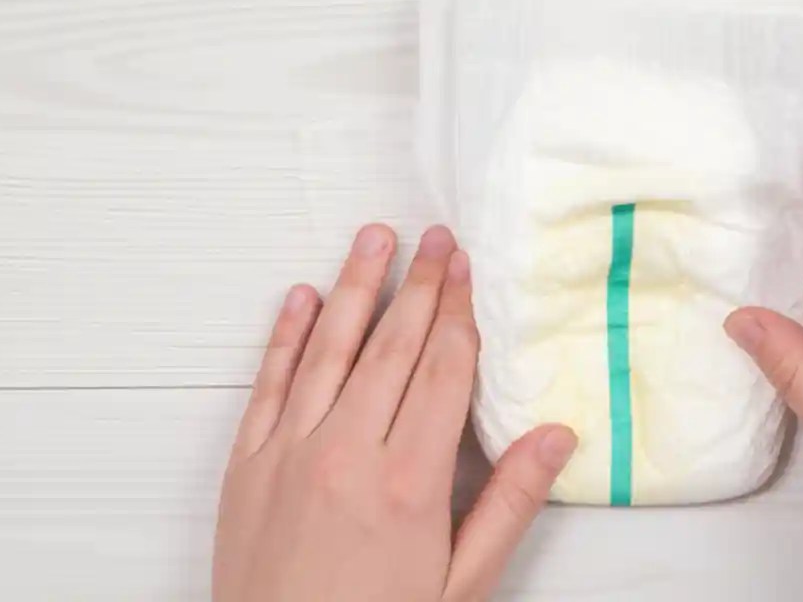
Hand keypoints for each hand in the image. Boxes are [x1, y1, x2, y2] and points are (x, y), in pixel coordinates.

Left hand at [213, 225, 577, 601]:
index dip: (459, 311)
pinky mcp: (246, 465)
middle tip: (436, 236)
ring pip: (328, 349)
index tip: (468, 266)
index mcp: (408, 481)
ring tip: (374, 238)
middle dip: (419, 284)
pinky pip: (269, 384)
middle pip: (391, 345)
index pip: (442, 369)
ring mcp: (289, 453)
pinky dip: (286, 336)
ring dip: (354, 286)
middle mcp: (346, 453)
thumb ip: (508, 505)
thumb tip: (556, 436)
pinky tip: (301, 297)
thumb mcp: (460, 585)